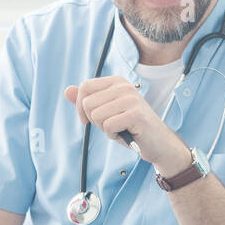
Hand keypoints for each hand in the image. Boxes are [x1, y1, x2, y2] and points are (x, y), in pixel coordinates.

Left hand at [64, 76, 191, 176]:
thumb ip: (87, 101)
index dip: (80, 107)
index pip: (84, 87)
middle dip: (95, 120)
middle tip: (112, 125)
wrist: (158, 143)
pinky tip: (126, 134)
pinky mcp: (136, 114)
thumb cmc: (130, 128)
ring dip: (105, 128)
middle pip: (87, 103)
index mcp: (116, 81)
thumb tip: (66, 90)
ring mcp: (131, 98)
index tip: (88, 120)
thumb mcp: (106, 112)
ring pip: (96, 115)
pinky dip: (113, 135)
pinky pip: (108, 126)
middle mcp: (124, 86)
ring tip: (120, 129)